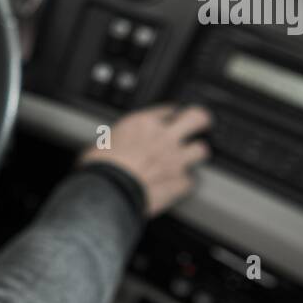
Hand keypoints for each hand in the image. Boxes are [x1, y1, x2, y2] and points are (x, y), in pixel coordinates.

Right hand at [78, 104, 211, 216]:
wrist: (107, 193)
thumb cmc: (100, 169)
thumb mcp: (103, 143)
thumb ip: (120, 139)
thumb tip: (115, 145)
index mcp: (142, 123)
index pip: (169, 109)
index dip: (172, 115)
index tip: (172, 118)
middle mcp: (163, 137)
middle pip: (198, 118)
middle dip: (201, 121)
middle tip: (199, 126)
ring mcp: (175, 159)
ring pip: (202, 149)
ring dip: (195, 155)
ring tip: (188, 160)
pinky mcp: (180, 182)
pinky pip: (190, 181)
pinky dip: (183, 184)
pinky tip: (175, 186)